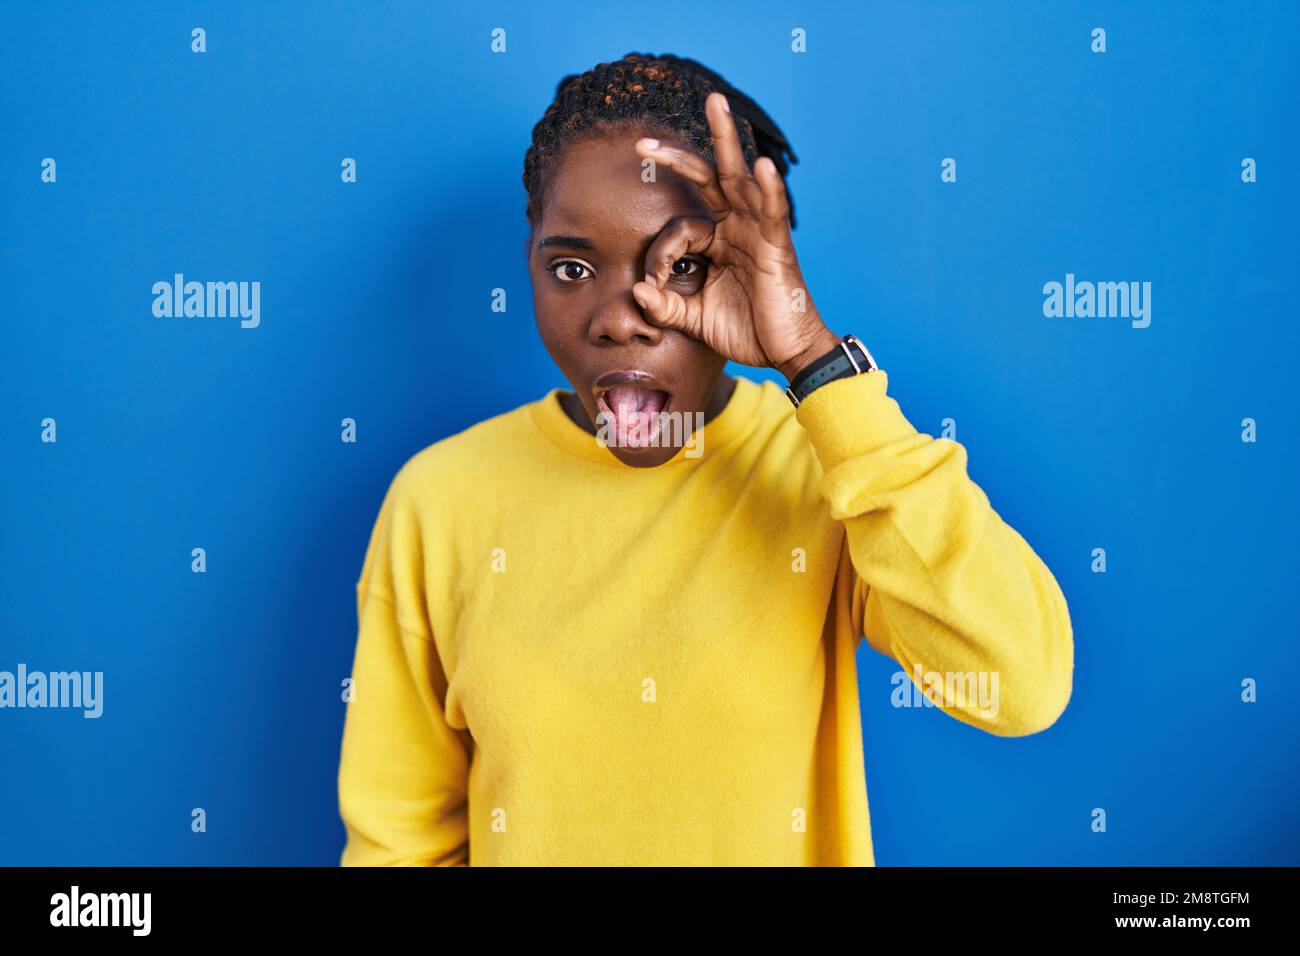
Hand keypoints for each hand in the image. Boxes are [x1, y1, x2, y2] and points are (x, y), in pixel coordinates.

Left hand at [631, 92, 839, 380]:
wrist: (784, 352)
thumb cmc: (745, 331)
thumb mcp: (693, 319)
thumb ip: (663, 306)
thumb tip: (635, 290)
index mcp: (716, 241)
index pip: (677, 230)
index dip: (658, 255)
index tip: (652, 284)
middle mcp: (736, 227)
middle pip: (708, 178)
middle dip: (678, 156)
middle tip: (643, 140)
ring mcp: (757, 230)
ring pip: (739, 176)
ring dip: (727, 139)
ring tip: (715, 104)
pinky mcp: (776, 245)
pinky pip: (773, 210)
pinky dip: (770, 187)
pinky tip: (763, 165)